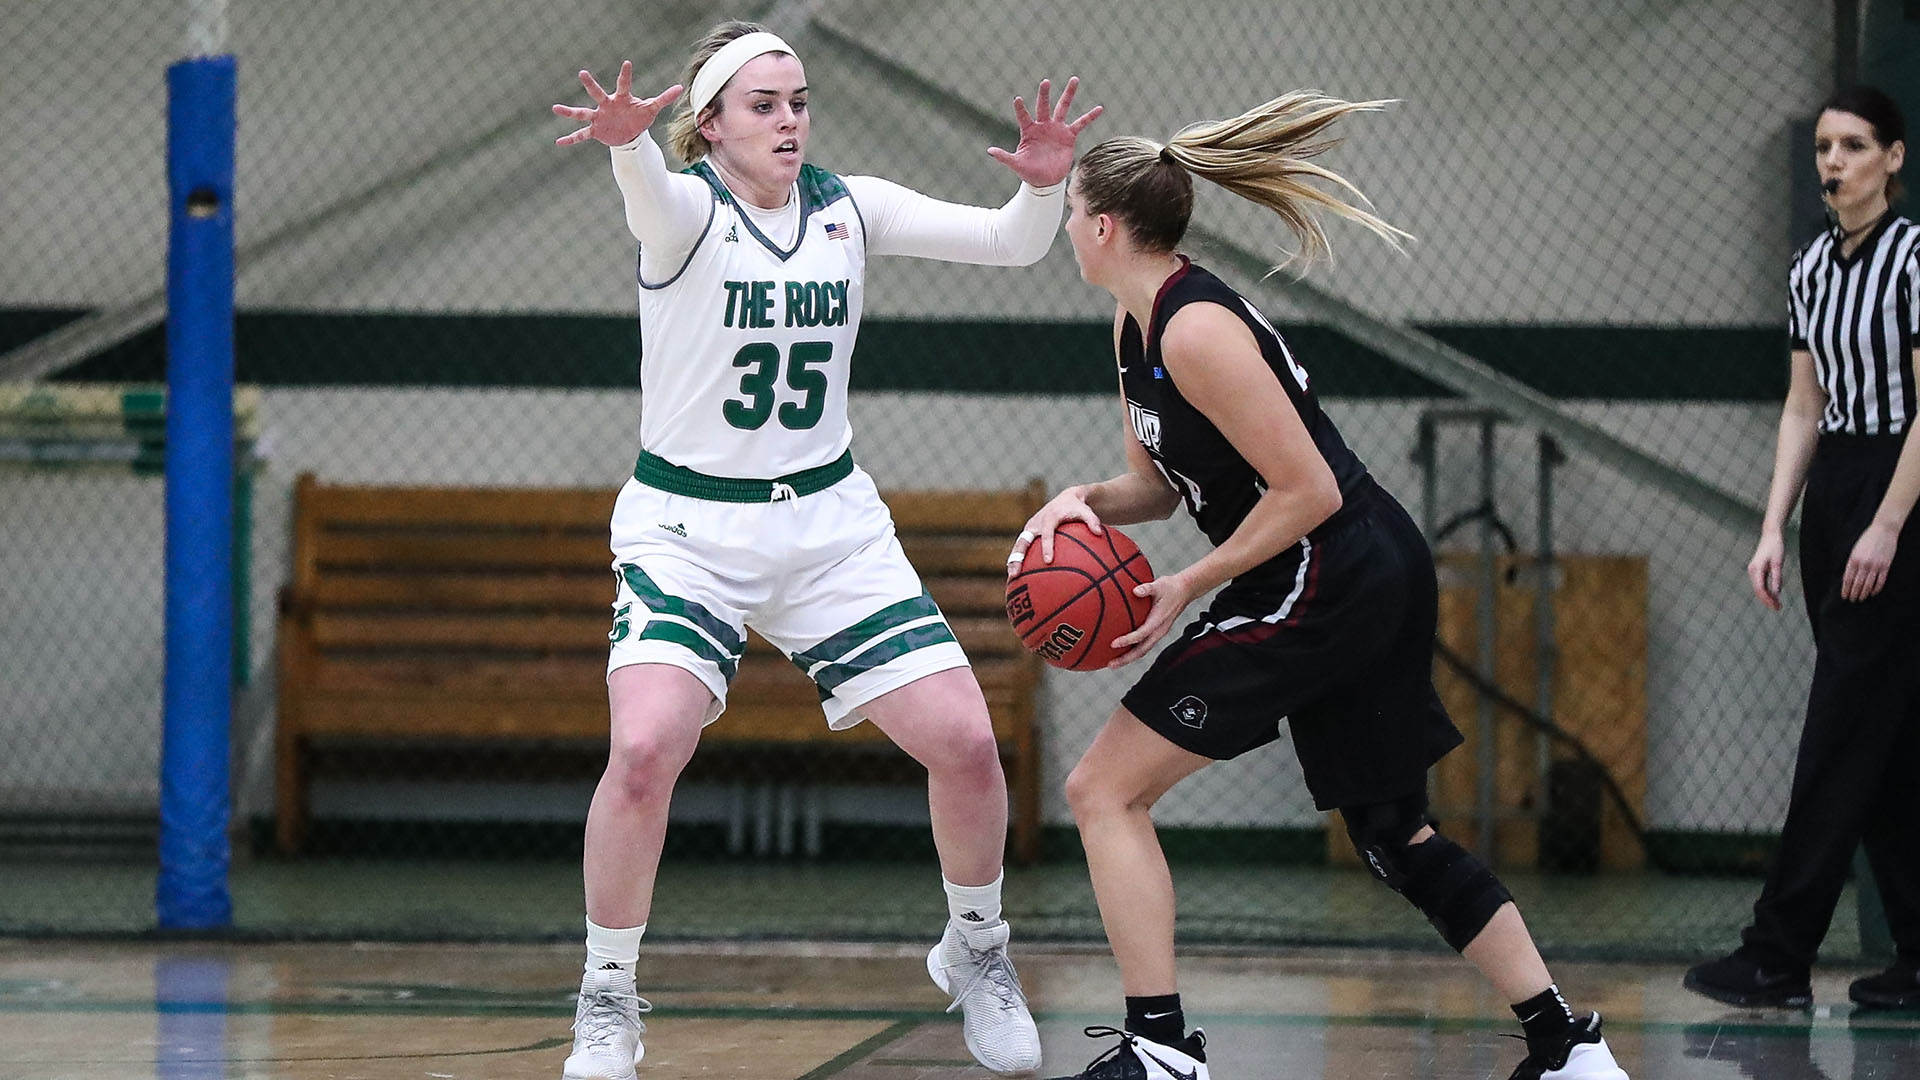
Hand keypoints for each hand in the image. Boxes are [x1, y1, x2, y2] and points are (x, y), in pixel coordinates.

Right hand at [552, 61, 683, 147]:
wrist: (629, 133)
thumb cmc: (639, 116)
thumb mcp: (651, 109)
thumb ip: (663, 98)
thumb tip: (680, 87)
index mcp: (621, 98)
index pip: (624, 84)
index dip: (626, 75)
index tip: (627, 63)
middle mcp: (606, 105)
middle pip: (597, 94)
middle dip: (591, 85)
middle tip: (582, 73)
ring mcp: (598, 117)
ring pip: (583, 113)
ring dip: (570, 112)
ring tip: (555, 108)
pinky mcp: (595, 131)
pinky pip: (581, 135)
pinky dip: (571, 139)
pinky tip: (558, 142)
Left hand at [987, 76, 1102, 187]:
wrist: (1045, 182)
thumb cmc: (1029, 172)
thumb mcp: (1016, 164)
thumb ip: (1004, 157)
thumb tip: (989, 151)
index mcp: (1029, 131)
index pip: (1023, 116)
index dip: (1020, 108)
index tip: (1017, 99)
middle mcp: (1043, 126)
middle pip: (1044, 105)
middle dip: (1044, 94)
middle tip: (1045, 81)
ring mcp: (1056, 129)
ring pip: (1063, 107)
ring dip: (1068, 94)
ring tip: (1074, 79)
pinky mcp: (1069, 136)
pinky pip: (1081, 123)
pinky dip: (1090, 116)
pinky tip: (1100, 108)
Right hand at [1007, 488, 1101, 577]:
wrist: (1066, 499)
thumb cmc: (1078, 508)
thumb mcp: (1086, 511)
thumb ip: (1092, 520)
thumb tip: (1099, 533)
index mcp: (1049, 518)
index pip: (1047, 534)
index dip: (1047, 546)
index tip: (1048, 561)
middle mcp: (1036, 523)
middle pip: (1023, 541)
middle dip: (1018, 557)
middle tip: (1016, 573)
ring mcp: (1030, 529)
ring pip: (1019, 547)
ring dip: (1013, 562)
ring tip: (1011, 580)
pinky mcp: (1029, 534)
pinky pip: (1022, 548)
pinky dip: (1018, 560)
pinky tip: (1018, 578)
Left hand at [1106, 571, 1197, 667]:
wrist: (1185, 591)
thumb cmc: (1170, 587)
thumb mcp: (1159, 584)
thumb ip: (1147, 588)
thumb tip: (1135, 590)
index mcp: (1158, 621)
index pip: (1141, 634)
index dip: (1127, 640)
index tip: (1113, 644)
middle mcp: (1159, 631)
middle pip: (1141, 650)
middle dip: (1126, 659)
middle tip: (1110, 664)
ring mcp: (1158, 633)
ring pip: (1142, 650)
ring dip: (1127, 658)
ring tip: (1112, 663)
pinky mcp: (1156, 632)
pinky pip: (1143, 645)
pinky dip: (1132, 650)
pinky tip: (1120, 649)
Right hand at [1747, 531, 1785, 610]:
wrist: (1771, 534)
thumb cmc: (1775, 547)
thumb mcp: (1778, 563)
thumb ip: (1777, 578)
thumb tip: (1777, 593)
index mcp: (1756, 570)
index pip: (1760, 589)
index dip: (1768, 599)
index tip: (1777, 606)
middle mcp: (1752, 571)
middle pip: (1758, 590)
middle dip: (1767, 600)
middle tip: (1778, 608)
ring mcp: (1753, 570)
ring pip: (1758, 588)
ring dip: (1766, 596)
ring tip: (1776, 604)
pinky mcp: (1757, 569)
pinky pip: (1760, 583)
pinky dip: (1766, 590)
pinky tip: (1773, 595)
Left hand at [1841, 521, 1898, 601]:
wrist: (1883, 530)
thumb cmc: (1867, 539)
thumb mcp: (1854, 550)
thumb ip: (1851, 562)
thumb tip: (1847, 576)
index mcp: (1853, 560)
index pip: (1847, 579)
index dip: (1846, 589)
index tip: (1844, 596)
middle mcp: (1864, 564)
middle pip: (1857, 584)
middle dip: (1854, 593)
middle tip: (1852, 600)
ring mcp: (1875, 565)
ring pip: (1868, 584)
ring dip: (1864, 593)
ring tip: (1861, 599)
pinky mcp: (1885, 566)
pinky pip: (1880, 581)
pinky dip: (1876, 588)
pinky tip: (1873, 593)